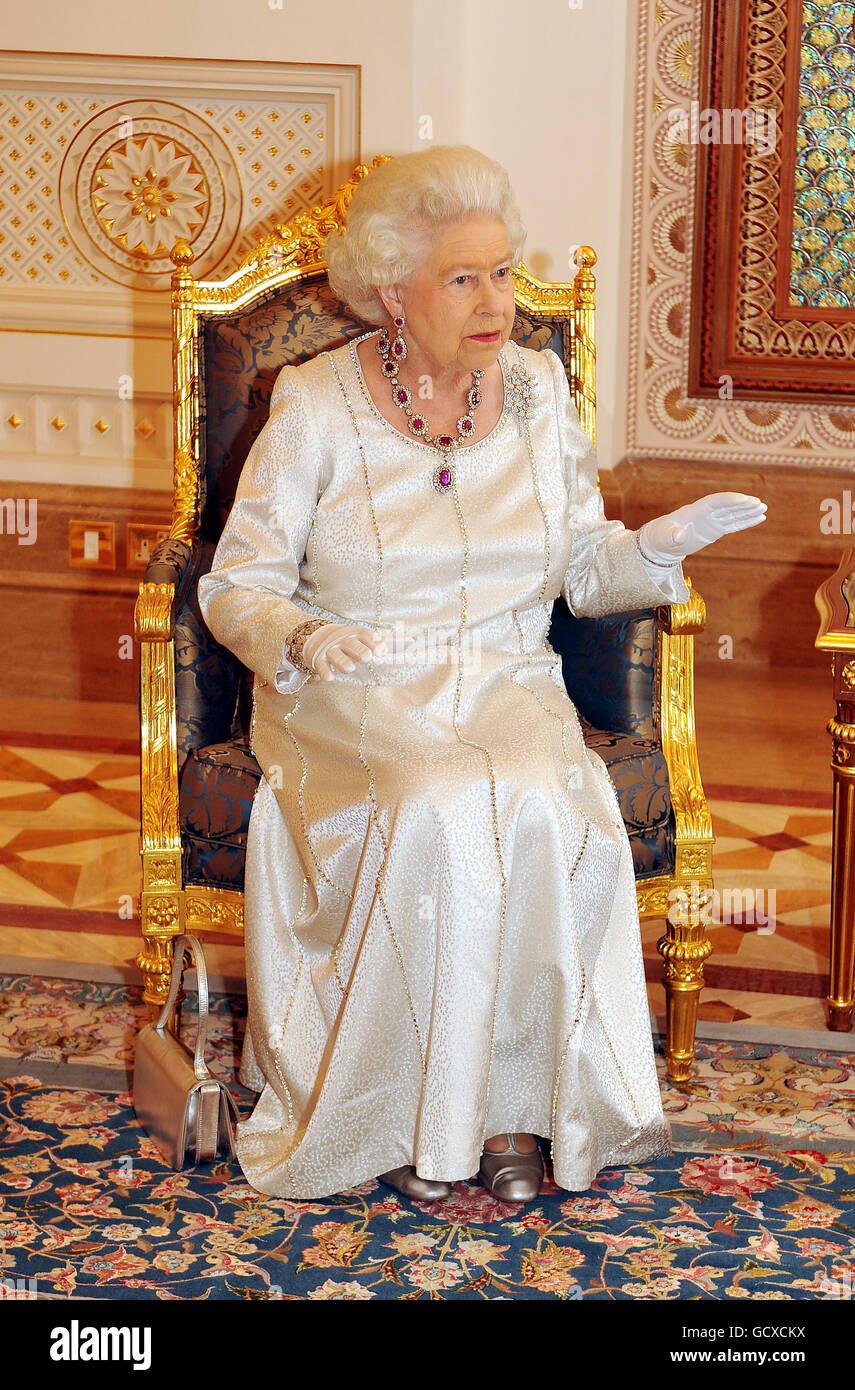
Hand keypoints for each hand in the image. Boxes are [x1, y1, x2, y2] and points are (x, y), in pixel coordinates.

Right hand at [301, 623, 387, 681]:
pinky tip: (329, 678)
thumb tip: (412, 640)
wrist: (317, 637)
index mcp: (357, 634)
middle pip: (351, 644)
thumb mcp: (367, 637)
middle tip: (367, 657)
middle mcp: (343, 640)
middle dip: (359, 650)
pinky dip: (324, 671)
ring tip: (350, 668)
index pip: (365, 636)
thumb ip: (389, 640)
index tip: (382, 651)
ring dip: (343, 662)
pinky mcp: (318, 660)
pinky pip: (321, 666)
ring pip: (336, 655)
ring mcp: (330, 650)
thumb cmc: (350, 641)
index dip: (373, 642)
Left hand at [640, 492, 766, 563]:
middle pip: (727, 506)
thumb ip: (672, 536)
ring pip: (733, 514)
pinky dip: (746, 521)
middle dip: (743, 505)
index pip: (715, 502)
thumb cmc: (661, 537)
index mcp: (694, 511)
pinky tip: (759, 518)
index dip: (729, 500)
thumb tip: (679, 536)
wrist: (663, 542)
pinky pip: (733, 524)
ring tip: (764, 508)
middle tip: (759, 503)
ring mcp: (712, 521)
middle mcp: (706, 514)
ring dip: (748, 511)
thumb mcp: (664, 538)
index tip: (744, 500)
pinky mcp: (715, 530)